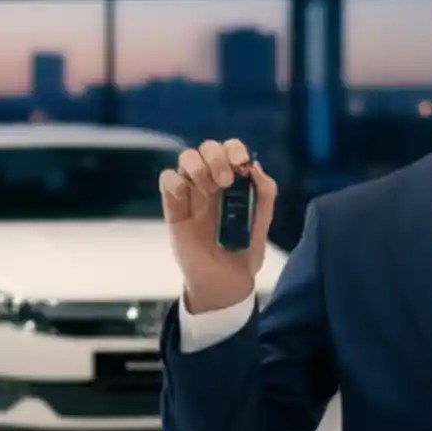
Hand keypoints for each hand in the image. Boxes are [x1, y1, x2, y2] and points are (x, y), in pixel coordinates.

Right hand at [159, 138, 278, 313]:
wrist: (224, 282)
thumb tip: (255, 167)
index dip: (234, 150)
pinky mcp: (174, 208)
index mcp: (235, 182)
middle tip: (224, 182)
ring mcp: (191, 193)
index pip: (231, 150)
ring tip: (207, 188)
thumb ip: (264, 194)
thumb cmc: (244, 252)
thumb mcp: (262, 222)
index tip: (240, 166)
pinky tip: (185, 197)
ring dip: (196, 166)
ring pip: (185, 158)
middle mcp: (212, 182)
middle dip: (216, 157)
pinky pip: (167, 180)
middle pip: (206, 148)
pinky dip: (174, 181)